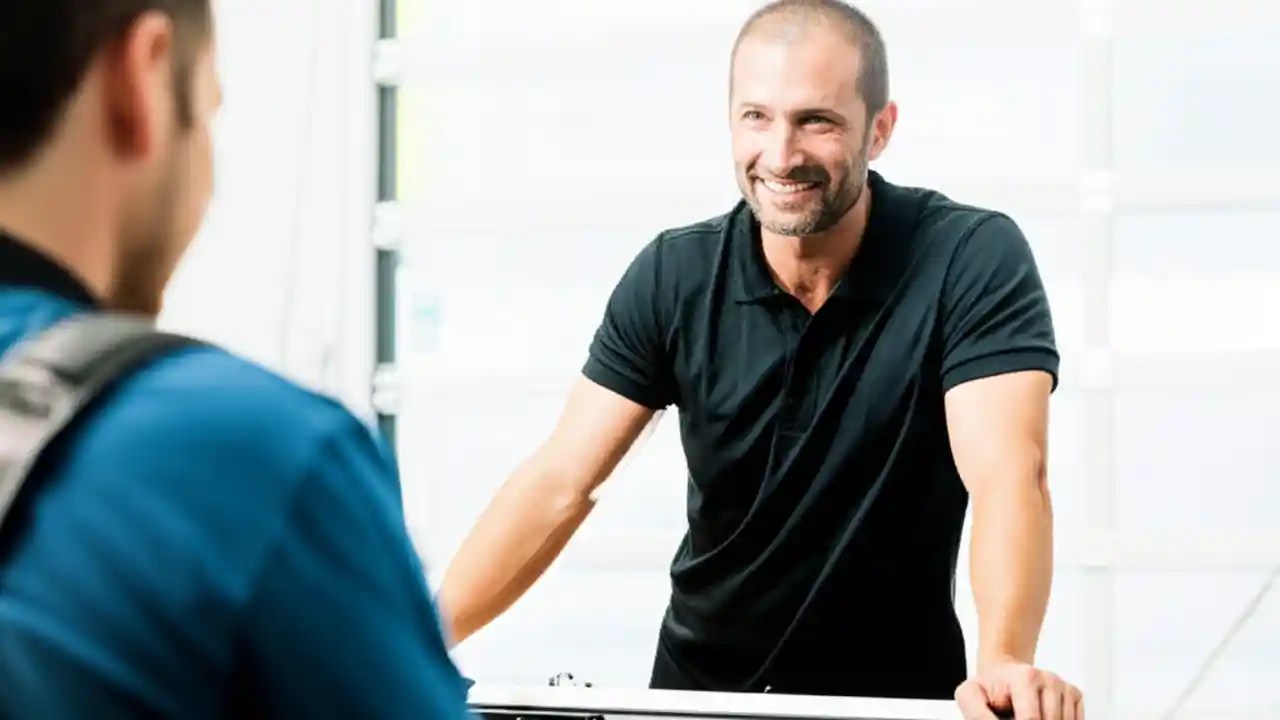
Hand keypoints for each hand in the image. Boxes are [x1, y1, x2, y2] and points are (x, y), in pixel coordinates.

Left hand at [954, 660, 1082, 719]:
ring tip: (1021, 714)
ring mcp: (1064, 687)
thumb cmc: (988, 688)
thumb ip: (978, 715)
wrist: (1003, 673)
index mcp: (1025, 677)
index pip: (1032, 718)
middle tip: (1014, 715)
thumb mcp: (970, 696)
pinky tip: (1042, 716)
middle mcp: (1049, 679)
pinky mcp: (1074, 695)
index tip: (1010, 719)